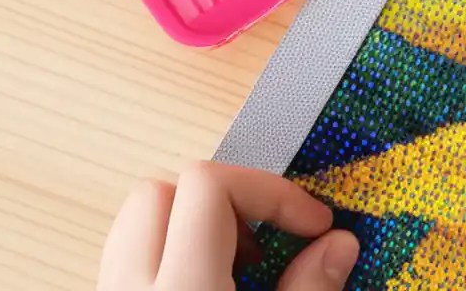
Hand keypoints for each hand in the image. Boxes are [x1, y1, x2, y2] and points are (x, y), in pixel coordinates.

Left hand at [98, 161, 357, 290]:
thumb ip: (309, 289)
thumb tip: (338, 244)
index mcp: (182, 289)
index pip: (208, 184)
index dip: (270, 191)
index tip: (313, 223)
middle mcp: (133, 289)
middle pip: (159, 189)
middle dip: (222, 197)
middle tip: (267, 237)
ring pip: (133, 222)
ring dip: (190, 223)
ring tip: (239, 264)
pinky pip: (127, 261)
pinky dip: (167, 255)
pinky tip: (207, 286)